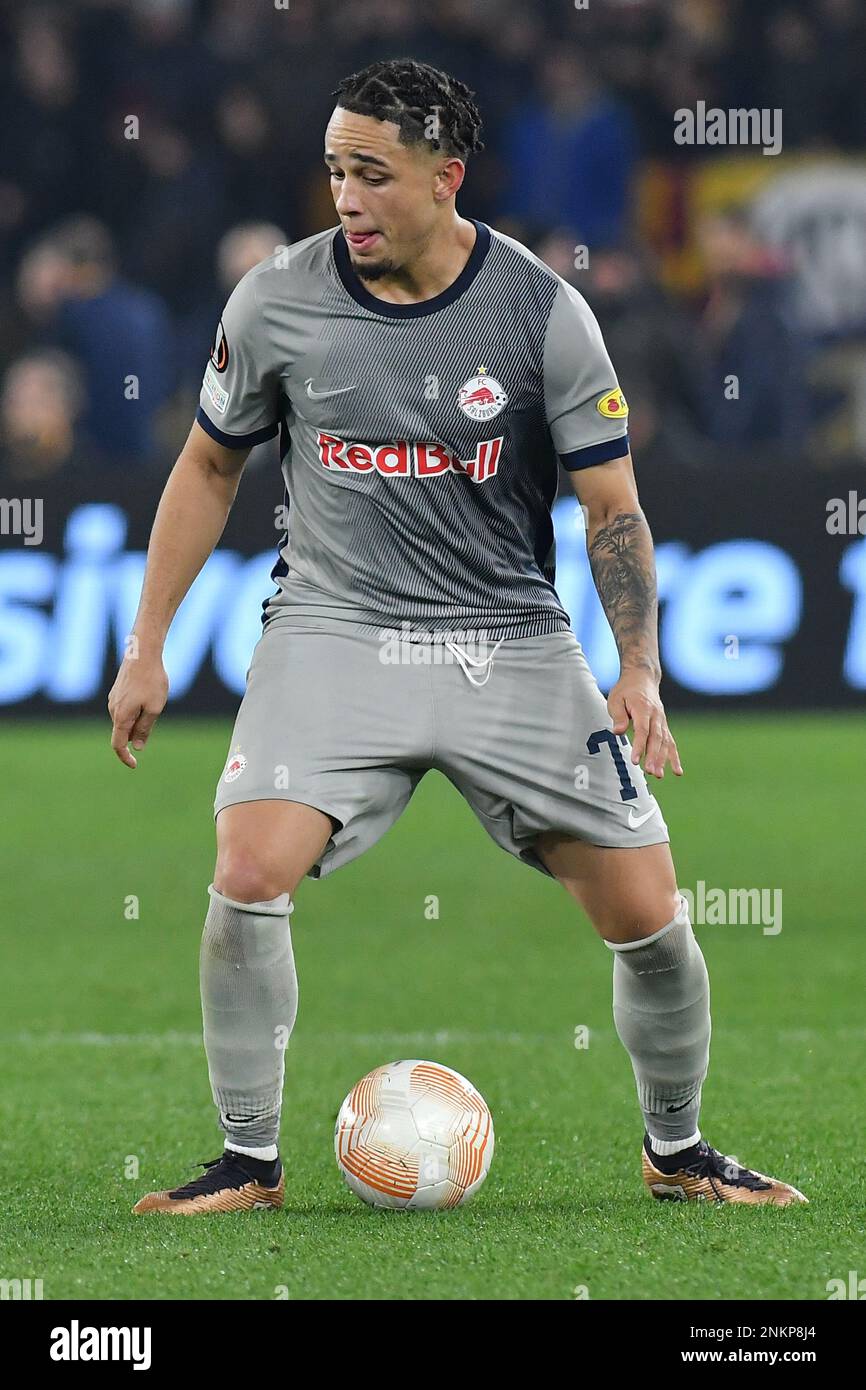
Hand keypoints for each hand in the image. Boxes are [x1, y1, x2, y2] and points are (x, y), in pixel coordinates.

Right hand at [108, 647, 168, 768]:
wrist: (142, 652)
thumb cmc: (152, 681)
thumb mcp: (154, 709)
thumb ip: (144, 729)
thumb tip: (137, 747)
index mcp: (121, 717)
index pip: (118, 744)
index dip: (125, 757)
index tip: (134, 765)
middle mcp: (113, 709)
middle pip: (123, 732)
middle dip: (138, 733)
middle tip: (155, 714)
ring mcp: (113, 699)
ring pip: (125, 719)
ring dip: (139, 719)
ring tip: (154, 700)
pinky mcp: (117, 691)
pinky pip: (126, 708)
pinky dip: (136, 710)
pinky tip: (148, 693)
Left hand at [607, 670, 682, 778]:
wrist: (642, 678)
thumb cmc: (626, 690)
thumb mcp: (616, 699)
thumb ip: (618, 716)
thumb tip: (618, 732)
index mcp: (643, 708)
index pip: (642, 730)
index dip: (639, 746)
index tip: (635, 761)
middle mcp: (656, 716)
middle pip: (656, 739)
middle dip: (654, 757)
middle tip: (651, 772)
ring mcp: (662, 721)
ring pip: (665, 743)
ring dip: (663, 760)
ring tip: (658, 775)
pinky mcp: (664, 726)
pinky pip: (671, 743)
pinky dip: (674, 757)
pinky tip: (677, 772)